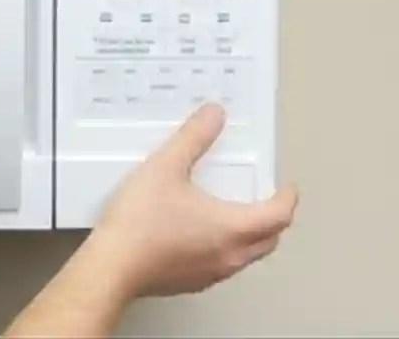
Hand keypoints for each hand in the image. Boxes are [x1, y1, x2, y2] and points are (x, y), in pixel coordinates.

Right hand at [91, 103, 297, 297]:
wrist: (111, 266)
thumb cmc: (140, 222)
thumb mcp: (165, 166)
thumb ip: (193, 138)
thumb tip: (214, 115)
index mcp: (232, 227)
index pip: (279, 215)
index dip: (287, 199)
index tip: (286, 188)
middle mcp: (229, 255)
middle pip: (269, 240)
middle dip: (273, 220)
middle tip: (264, 200)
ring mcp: (210, 274)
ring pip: (246, 257)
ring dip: (250, 238)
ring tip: (234, 216)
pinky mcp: (190, 284)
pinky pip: (221, 267)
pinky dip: (224, 251)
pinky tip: (199, 237)